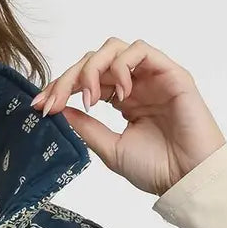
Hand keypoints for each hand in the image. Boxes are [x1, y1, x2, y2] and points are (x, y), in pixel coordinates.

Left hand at [30, 37, 226, 195]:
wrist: (187, 179)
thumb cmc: (156, 169)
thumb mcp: (109, 148)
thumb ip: (85, 126)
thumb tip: (58, 109)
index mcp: (121, 100)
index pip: (85, 80)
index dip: (60, 88)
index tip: (39, 106)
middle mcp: (135, 84)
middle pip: (94, 60)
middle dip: (68, 78)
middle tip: (55, 101)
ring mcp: (152, 77)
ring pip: (114, 49)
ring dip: (94, 69)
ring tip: (92, 99)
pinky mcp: (170, 73)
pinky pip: (140, 51)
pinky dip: (122, 66)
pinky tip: (120, 94)